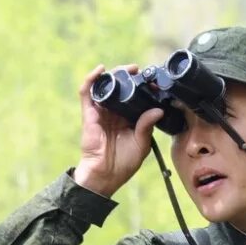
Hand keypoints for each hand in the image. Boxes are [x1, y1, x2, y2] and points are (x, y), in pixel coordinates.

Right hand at [72, 64, 163, 197]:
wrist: (105, 175)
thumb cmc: (123, 163)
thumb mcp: (142, 144)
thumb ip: (147, 126)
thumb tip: (158, 110)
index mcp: (128, 119)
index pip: (135, 98)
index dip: (143, 88)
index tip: (154, 82)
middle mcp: (114, 113)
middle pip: (121, 88)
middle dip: (130, 76)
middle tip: (140, 71)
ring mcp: (101, 112)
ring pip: (106, 86)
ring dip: (115, 74)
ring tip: (127, 69)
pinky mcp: (89, 114)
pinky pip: (87, 93)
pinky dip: (91, 79)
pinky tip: (101, 70)